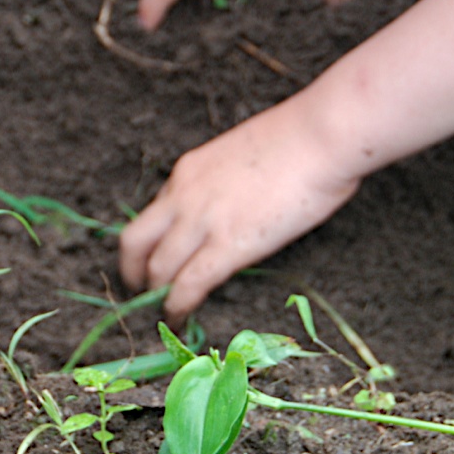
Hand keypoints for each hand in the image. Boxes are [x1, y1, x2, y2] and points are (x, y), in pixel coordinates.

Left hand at [120, 99, 361, 325]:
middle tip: (142, 290)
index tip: (157, 257)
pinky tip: (182, 317)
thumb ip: (227, 183)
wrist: (321, 136)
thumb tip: (238, 205)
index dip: (153, 241)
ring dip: (156, 295)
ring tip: (165, 313)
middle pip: (135, 242)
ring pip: (157, 268)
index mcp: (188, 170)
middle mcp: (183, 196)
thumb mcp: (241, 155)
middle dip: (133, 271)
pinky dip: (179, 306)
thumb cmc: (300, 138)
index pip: (154, 213)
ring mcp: (202, 221)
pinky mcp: (228, 245)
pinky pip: (189, 284)